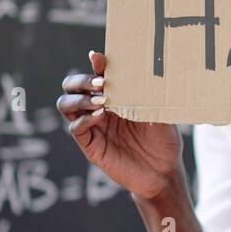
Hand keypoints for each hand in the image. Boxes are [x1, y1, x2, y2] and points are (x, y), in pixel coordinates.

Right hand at [57, 50, 184, 199]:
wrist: (164, 172)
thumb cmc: (164, 140)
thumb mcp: (158, 112)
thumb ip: (145, 92)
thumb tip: (138, 69)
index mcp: (113, 96)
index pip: (95, 74)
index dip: (94, 65)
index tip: (99, 59)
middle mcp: (98, 108)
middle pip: (71, 86)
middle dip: (81, 80)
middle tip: (101, 83)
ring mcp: (92, 127)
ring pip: (66, 105)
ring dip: (79, 98)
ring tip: (101, 100)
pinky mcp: (90, 145)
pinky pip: (75, 128)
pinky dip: (84, 119)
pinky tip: (100, 115)